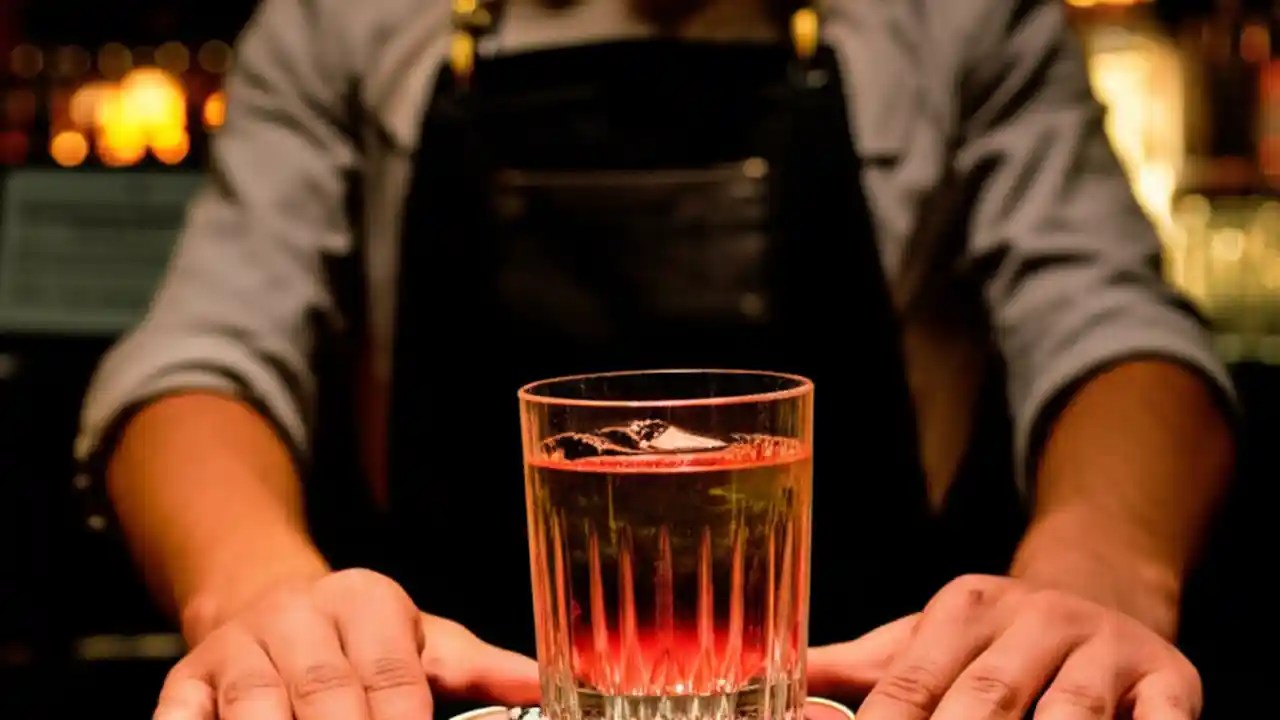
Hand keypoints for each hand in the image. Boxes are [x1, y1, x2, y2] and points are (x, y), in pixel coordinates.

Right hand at [153, 569, 537, 719]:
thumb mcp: (423, 641)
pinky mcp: (185, 679)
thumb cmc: (362, 636)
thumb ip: (479, 669)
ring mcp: (237, 647)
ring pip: (256, 705)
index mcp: (365, 601)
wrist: (269, 600)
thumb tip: (548, 684)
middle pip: (325, 692)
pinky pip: (181, 714)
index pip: (393, 673)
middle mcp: (298, 615)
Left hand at [809, 575, 1200, 718]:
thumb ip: (861, 669)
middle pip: (985, 702)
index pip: (911, 684)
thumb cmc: (996, 637)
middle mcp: (1036, 620)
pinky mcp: (1171, 680)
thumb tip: (779, 688)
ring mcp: (1106, 649)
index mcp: (966, 609)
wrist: (1107, 588)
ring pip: (1071, 715)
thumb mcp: (928, 638)